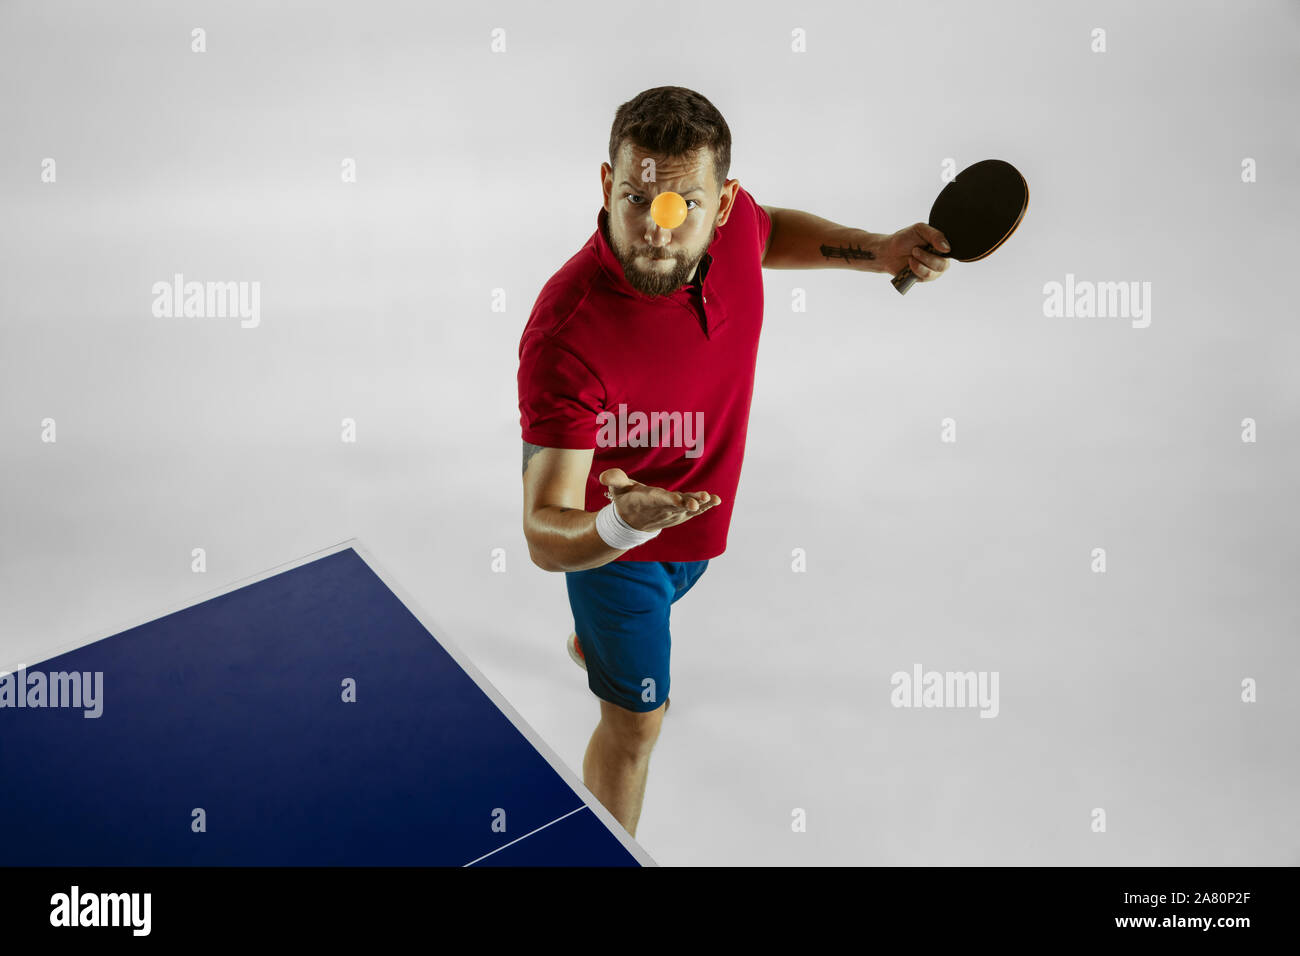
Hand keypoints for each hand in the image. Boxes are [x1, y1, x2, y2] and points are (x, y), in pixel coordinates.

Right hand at [598, 468, 721, 531]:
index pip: (660, 500)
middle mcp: (662, 509)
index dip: (671, 500)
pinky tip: (717, 500)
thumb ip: (614, 479)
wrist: (630, 523)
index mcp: (647, 501)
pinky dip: (705, 506)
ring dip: (701, 505)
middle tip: (698, 502)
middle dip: (688, 504)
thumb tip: (604, 476)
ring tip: (712, 499)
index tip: (680, 499)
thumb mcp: (617, 488)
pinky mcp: (679, 514)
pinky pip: (694, 511)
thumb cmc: (626, 500)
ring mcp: (672, 514)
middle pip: (677, 506)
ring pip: (688, 509)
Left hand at [877, 223, 950, 282]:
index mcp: (943, 245)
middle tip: (915, 249)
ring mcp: (934, 270)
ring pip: (934, 272)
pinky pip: (925, 276)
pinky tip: (910, 263)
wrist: (889, 251)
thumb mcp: (920, 229)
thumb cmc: (905, 239)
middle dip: (927, 257)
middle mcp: (942, 258)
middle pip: (944, 264)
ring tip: (912, 255)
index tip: (933, 246)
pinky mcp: (925, 278)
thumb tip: (947, 248)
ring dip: (920, 262)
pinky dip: (916, 268)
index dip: (945, 250)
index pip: (953, 250)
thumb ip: (935, 235)